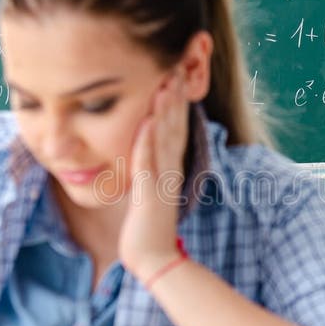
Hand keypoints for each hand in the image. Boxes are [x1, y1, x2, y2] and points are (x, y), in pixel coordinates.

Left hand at [119, 70, 188, 280]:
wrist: (154, 259)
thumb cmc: (147, 230)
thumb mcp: (151, 196)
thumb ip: (151, 176)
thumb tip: (147, 162)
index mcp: (170, 169)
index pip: (176, 128)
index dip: (177, 102)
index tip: (175, 77)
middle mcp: (170, 169)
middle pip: (175, 125)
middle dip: (175, 96)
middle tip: (176, 66)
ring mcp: (162, 179)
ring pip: (165, 137)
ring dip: (166, 109)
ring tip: (166, 82)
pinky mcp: (150, 192)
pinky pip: (148, 160)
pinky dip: (148, 139)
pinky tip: (149, 119)